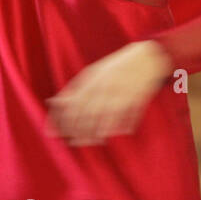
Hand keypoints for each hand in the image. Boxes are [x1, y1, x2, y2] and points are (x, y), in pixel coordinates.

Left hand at [47, 41, 172, 145]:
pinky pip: (130, 115)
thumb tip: (53, 102)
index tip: (61, 133)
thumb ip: (76, 88)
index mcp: (94, 80)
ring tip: (95, 141)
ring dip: (100, 131)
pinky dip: (126, 125)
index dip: (67, 120)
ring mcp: (123, 92)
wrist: (147, 57)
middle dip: (81, 130)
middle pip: (91, 114)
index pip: (76, 104)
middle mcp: (107, 87)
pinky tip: (121, 132)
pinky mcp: (139, 97)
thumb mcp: (94, 73)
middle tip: (76, 142)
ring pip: (109, 117)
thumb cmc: (116, 66)